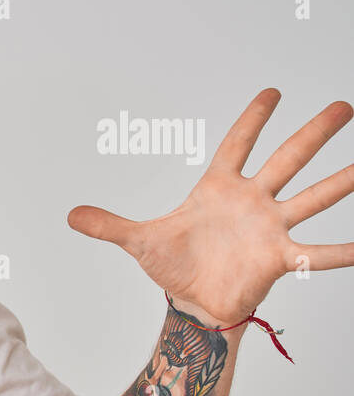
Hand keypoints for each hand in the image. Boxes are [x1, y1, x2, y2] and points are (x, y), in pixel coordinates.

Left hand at [67, 88, 353, 326]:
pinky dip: (343, 251)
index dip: (252, 120)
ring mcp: (271, 228)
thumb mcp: (137, 242)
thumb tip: (69, 215)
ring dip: (342, 180)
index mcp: (218, 190)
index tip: (272, 92)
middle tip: (344, 107)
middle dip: (314, 134)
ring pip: (312, 197)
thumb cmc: (173, 267)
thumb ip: (107, 225)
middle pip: (288, 160)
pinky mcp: (280, 259)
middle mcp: (253, 203)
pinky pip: (319, 253)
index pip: (237, 146)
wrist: (192, 304)